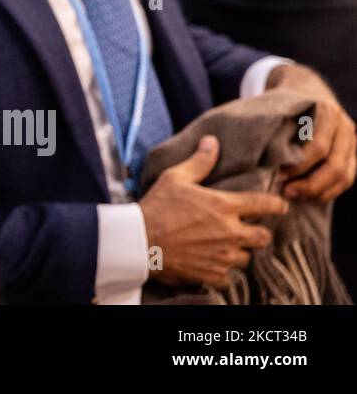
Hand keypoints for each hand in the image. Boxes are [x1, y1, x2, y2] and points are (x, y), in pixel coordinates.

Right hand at [140, 135, 288, 288]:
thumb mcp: (175, 178)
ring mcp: (223, 256)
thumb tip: (212, 142)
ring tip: (224, 247)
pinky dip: (222, 271)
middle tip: (247, 230)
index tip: (280, 205)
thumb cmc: (157, 206)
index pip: (266, 204)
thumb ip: (199, 162)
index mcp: (225, 206)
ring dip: (238, 252)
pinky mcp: (213, 274)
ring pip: (246, 258)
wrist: (139, 241)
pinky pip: (229, 277)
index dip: (277, 204)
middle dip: (259, 234)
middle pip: (263, 237)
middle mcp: (231, 233)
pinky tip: (211, 263)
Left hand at [267, 64, 356, 201]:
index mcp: (324, 110)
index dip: (298, 165)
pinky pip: (347, 178)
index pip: (317, 146)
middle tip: (283, 192)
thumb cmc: (281, 99)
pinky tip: (308, 197)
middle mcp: (343, 124)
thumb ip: (261, 122)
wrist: (306, 87)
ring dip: (318, 190)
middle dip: (308, 183)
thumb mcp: (273, 103)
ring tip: (292, 196)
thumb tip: (216, 143)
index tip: (276, 175)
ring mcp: (351, 139)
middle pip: (333, 164)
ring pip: (343, 174)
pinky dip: (329, 191)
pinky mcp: (352, 152)